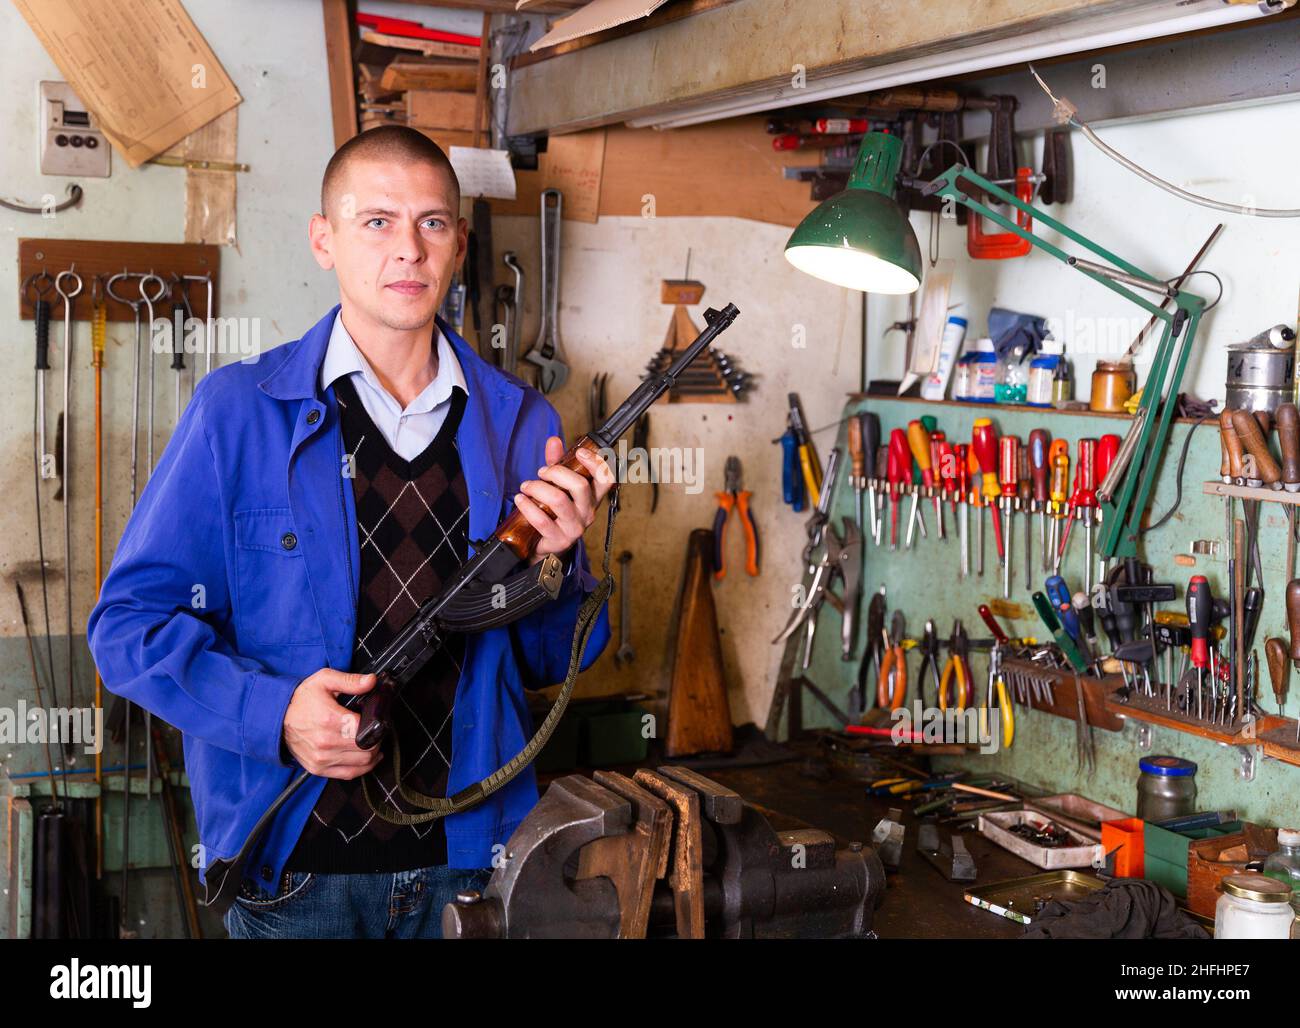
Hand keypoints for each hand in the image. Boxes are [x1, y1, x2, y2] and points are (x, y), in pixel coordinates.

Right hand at [282, 669, 383, 778]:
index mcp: (330, 720)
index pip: (366, 730)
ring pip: (363, 762)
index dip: (378, 725)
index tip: (378, 719)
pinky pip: (349, 774)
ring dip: (373, 753)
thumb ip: (350, 681)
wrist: (277, 719)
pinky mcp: (319, 769)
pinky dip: (362, 767)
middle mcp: (326, 743)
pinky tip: (366, 757)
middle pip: (368, 748)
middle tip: (376, 730)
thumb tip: (371, 681)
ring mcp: (322, 759)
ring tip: (372, 742)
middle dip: (377, 738)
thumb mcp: (324, 681)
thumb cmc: (301, 700)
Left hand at [515, 436, 615, 560]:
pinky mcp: (559, 540)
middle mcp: (587, 512)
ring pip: (559, 501)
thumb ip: (557, 463)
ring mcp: (574, 527)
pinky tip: (520, 500)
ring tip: (526, 486)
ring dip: (538, 488)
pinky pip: (542, 521)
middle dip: (557, 472)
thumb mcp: (557, 486)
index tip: (580, 452)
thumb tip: (554, 440)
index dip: (596, 463)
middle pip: (580, 485)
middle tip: (542, 472)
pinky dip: (527, 506)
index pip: (606, 479)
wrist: (545, 544)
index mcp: (592, 497)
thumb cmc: (554, 512)